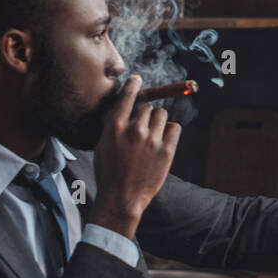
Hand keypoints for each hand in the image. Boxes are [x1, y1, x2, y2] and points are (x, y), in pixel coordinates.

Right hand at [91, 74, 181, 238]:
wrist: (122, 198)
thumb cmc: (109, 172)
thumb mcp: (102, 145)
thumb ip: (112, 125)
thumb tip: (120, 108)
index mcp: (115, 127)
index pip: (127, 97)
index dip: (133, 86)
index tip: (137, 80)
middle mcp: (134, 130)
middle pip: (147, 107)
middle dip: (145, 114)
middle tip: (141, 127)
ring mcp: (152, 140)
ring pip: (162, 115)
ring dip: (158, 121)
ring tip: (152, 134)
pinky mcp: (167, 151)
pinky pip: (175, 128)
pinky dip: (169, 131)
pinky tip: (162, 140)